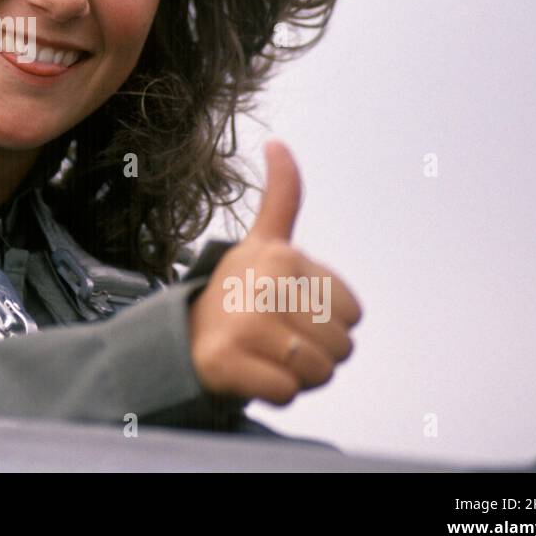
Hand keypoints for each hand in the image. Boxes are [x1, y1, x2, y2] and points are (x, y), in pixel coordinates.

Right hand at [188, 139, 361, 404]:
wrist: (182, 336)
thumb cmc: (238, 293)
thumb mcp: (262, 241)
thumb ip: (282, 195)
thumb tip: (277, 142)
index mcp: (282, 257)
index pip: (352, 313)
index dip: (328, 320)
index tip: (290, 309)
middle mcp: (264, 286)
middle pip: (341, 347)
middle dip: (315, 352)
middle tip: (277, 338)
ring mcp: (245, 324)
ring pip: (319, 372)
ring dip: (298, 375)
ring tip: (266, 355)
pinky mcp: (229, 362)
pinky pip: (288, 392)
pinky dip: (275, 392)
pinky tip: (251, 371)